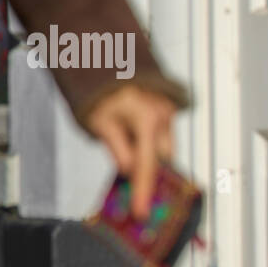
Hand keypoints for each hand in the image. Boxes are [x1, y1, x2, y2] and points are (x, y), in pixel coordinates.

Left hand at [85, 84, 177, 221]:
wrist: (109, 54)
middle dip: (149, 170)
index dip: (142, 192)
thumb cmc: (100, 88)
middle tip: (132, 182)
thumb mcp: (99, 120)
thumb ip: (116, 148)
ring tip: (128, 148)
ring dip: (149, 154)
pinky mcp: (168, 107)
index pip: (146, 166)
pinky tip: (133, 133)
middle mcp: (163, 117)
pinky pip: (162, 133)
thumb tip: (129, 170)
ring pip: (164, 145)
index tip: (140, 213)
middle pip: (163, 158)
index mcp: (146, 121)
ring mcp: (169, 111)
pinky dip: (150, 140)